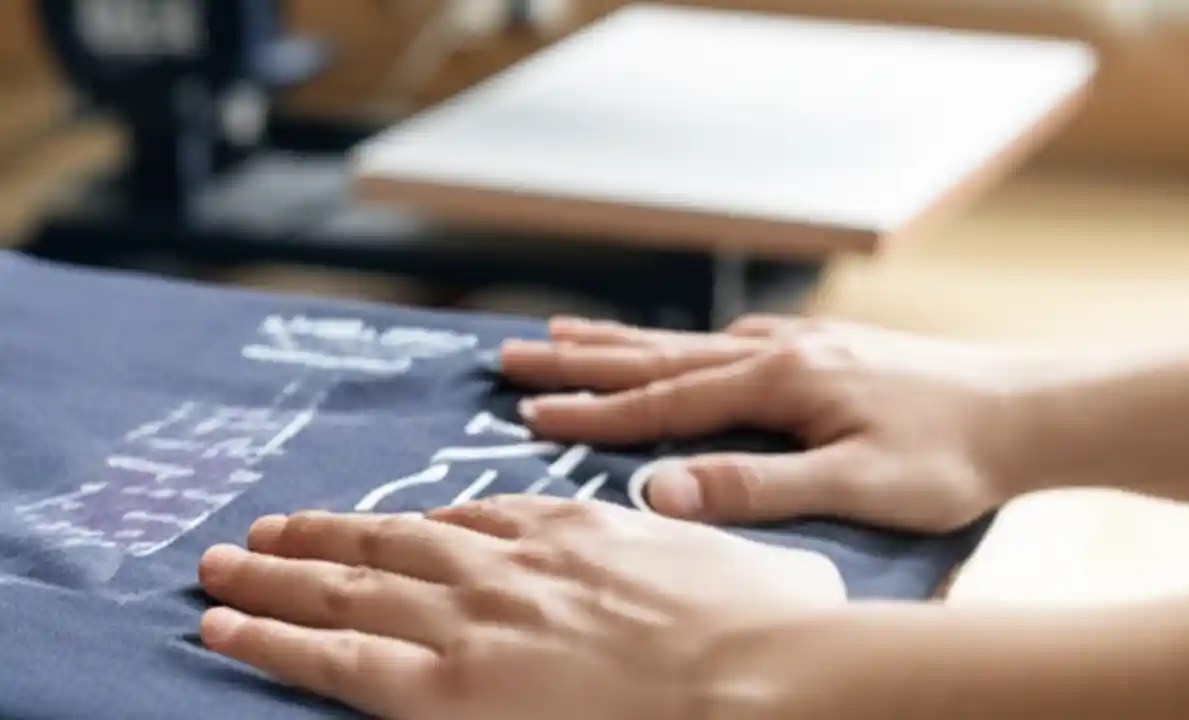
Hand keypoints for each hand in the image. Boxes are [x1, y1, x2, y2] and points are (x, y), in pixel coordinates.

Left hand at [198, 499, 844, 719]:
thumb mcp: (752, 562)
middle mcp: (507, 565)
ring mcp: (472, 619)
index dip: (413, 526)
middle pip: (389, 541)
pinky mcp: (445, 687)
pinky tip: (222, 627)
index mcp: (573, 531)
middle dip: (321, 535)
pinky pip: (336, 656)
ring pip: (347, 584)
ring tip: (223, 563)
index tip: (379, 525)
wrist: (750, 675)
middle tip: (264, 528)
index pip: (472, 521)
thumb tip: (727, 541)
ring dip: (277, 572)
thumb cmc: (766, 631)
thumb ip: (706, 543)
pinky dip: (272, 636)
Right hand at [502, 315, 1045, 532]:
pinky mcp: (825, 352)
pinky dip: (683, 344)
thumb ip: (756, 486)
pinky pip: (730, 343)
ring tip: (567, 333)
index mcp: (778, 384)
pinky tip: (679, 346)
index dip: (593, 414)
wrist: (1032, 412)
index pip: (662, 402)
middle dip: (582, 361)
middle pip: (659, 356)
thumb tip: (660, 490)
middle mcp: (780, 354)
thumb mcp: (855, 485)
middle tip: (513, 355)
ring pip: (690, 343)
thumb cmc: (951, 457)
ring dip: (623, 342)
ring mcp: (802, 347)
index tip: (529, 415)